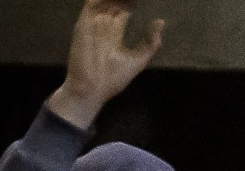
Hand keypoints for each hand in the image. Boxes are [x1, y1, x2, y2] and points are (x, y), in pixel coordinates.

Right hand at [47, 0, 163, 129]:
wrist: (92, 89)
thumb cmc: (113, 78)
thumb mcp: (139, 60)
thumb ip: (150, 43)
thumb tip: (160, 22)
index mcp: (115, 33)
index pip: (123, 9)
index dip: (133, 2)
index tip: (145, 0)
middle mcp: (103, 25)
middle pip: (114, 2)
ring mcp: (92, 23)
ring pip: (103, 1)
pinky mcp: (83, 24)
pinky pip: (91, 4)